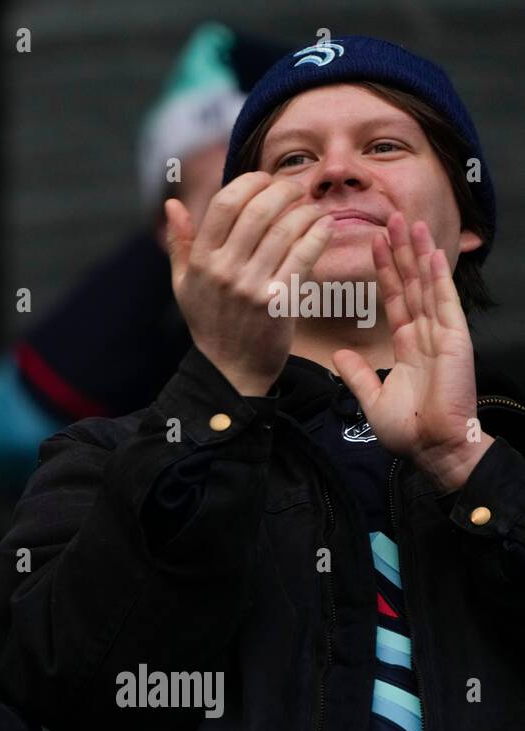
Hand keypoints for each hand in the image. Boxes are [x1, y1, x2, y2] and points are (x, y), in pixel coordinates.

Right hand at [165, 172, 335, 395]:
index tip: (264, 180)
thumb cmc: (209, 323)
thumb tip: (171, 203)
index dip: (249, 182)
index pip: (225, 204)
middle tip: (294, 190)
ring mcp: (252, 287)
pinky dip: (318, 234)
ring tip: (311, 210)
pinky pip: (305, 255)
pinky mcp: (279, 301)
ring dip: (305, 211)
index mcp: (201, 262)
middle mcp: (224, 272)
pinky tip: (323, 227)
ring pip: (286, 229)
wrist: (231, 370)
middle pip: (258, 210)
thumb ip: (179, 242)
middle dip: (282, 190)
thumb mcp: (184, 284)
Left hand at [333, 213, 490, 493]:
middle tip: (390, 218)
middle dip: (400, 251)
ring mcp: (442, 335)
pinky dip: (438, 278)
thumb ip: (358, 374)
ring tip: (409, 223)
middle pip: (410, 284)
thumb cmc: (409, 430)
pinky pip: (445, 304)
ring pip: (426, 286)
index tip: (373, 244)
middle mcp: (426, 334)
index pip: (393, 299)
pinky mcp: (455, 341)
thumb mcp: (371, 398)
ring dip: (418, 254)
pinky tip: (432, 254)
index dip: (384, 271)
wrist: (434, 449)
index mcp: (408, 345)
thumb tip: (339, 353)